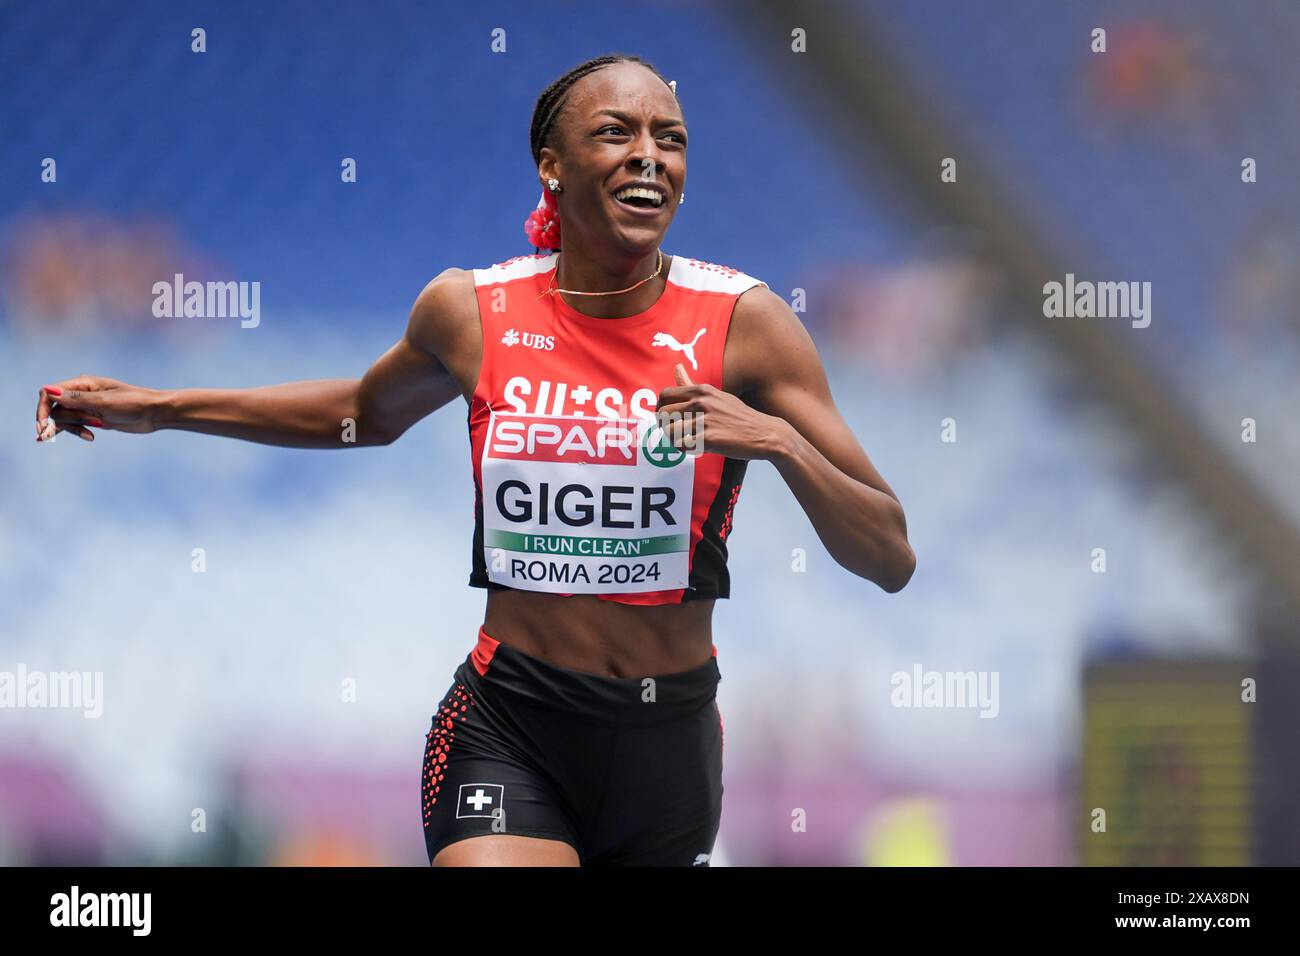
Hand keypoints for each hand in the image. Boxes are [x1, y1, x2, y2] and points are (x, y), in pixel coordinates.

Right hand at [36, 376, 161, 442]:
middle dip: (66, 421)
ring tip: (92, 435)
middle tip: (89, 426)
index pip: (49, 393)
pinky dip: (76, 432)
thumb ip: (76, 399)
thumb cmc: (134, 403)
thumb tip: (48, 391)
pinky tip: (82, 438)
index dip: (42, 409)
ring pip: (64, 419)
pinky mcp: (94, 418)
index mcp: (82, 383)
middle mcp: (82, 393)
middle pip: (56, 409)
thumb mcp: (104, 402)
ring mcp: (87, 406)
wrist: (155, 413)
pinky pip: (75, 425)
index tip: (42, 426)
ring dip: (74, 428)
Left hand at [654, 363, 790, 461]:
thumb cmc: (738, 416)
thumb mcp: (716, 395)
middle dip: (665, 426)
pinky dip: (684, 449)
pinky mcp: (709, 438)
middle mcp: (702, 402)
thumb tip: (676, 367)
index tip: (669, 418)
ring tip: (686, 441)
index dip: (662, 409)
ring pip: (670, 432)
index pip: (665, 395)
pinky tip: (695, 448)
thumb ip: (691, 385)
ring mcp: (705, 420)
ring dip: (674, 440)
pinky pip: (682, 445)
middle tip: (676, 433)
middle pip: (663, 414)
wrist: (765, 434)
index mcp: (702, 390)